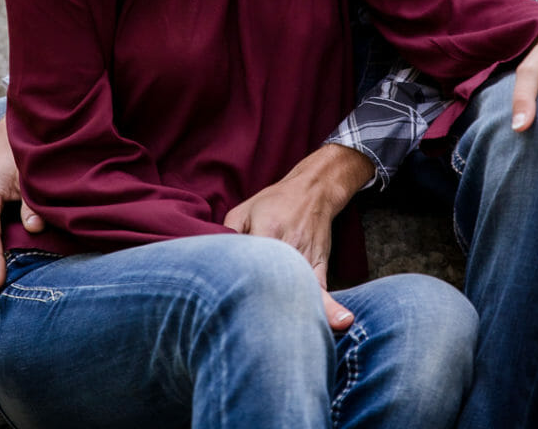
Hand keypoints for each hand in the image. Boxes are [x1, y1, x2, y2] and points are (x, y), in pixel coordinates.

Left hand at [224, 143, 374, 330]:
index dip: (241, 286)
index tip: (231, 311)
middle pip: (279, 282)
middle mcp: (289, 247)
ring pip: (304, 292)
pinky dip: (321, 312)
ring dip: (295, 317)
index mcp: (267, 230)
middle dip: (267, 311)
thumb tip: (210, 261)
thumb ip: (226, 233)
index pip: (254, 261)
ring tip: (286, 346)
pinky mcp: (321, 267)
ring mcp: (308, 259)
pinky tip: (327, 330)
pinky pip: (321, 294)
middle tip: (252, 344)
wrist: (313, 191)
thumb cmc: (274, 201)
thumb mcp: (243, 210)